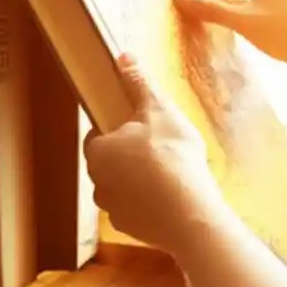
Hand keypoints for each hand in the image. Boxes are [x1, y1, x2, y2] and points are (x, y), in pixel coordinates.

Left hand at [84, 55, 226, 255]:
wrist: (189, 215)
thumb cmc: (172, 157)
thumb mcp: (159, 111)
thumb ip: (139, 84)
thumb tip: (122, 57)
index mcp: (98, 151)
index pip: (98, 134)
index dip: (120, 128)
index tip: (143, 128)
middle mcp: (97, 182)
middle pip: (110, 162)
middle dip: (130, 155)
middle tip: (161, 149)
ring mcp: (112, 209)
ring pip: (122, 188)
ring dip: (139, 181)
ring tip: (170, 175)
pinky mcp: (130, 229)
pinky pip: (137, 210)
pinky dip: (149, 204)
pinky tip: (171, 198)